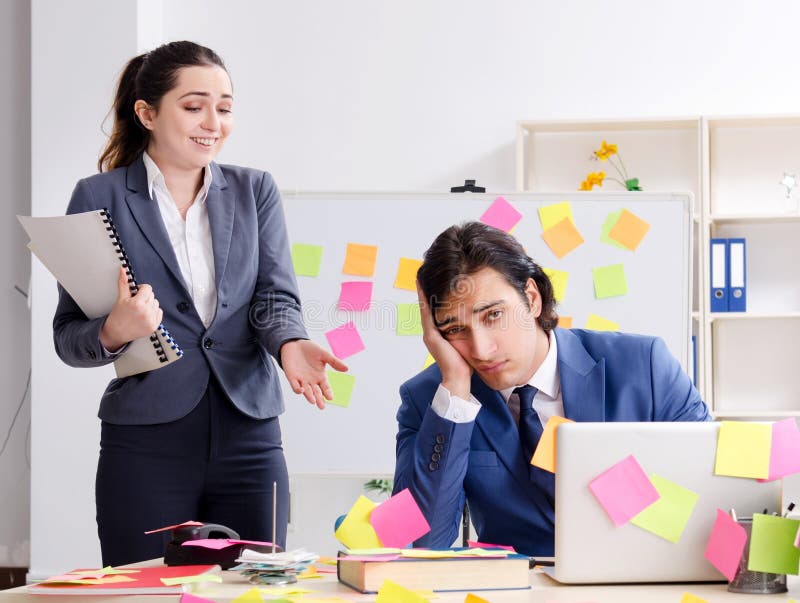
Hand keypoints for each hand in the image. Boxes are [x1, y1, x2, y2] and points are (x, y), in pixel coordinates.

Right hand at [99, 266, 162, 351]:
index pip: (147, 288)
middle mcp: (146, 312)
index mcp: (137, 304)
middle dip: (144, 297)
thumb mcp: (120, 298)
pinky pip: (159, 312)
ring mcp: (151, 320)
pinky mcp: (154, 326)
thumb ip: (124, 283)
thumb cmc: (117, 316)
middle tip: (135, 303)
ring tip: (139, 310)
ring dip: (149, 304)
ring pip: (156, 303)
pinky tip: (144, 315)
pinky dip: (153, 312)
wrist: (116, 333)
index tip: (136, 293)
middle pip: (152, 295)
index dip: (141, 289)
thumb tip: (123, 270)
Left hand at [281, 339, 347, 408]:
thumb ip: (334, 362)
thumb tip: (347, 369)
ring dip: (309, 396)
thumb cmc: (310, 349)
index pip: (325, 387)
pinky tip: (301, 390)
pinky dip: (297, 389)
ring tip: (313, 401)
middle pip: (316, 392)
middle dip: (319, 399)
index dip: (328, 392)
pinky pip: (295, 386)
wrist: (295, 343)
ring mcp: (301, 380)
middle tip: (322, 406)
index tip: (330, 398)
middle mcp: (311, 381)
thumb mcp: (324, 354)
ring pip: (306, 391)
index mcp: (320, 376)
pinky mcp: (292, 377)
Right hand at [417, 281, 471, 398]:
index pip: (437, 311)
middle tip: (425, 272)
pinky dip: (425, 300)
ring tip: (422, 276)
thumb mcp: (467, 343)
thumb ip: (468, 332)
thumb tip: (479, 321)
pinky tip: (423, 287)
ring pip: (426, 308)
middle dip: (427, 290)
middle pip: (429, 307)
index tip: (437, 280)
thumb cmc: (465, 364)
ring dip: (424, 292)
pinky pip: (427, 313)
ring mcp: (430, 334)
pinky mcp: (431, 335)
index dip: (435, 296)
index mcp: (440, 334)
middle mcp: (432, 332)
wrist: (459, 378)